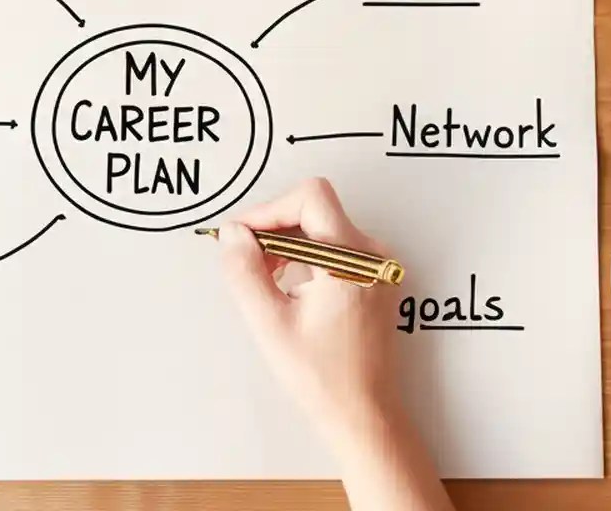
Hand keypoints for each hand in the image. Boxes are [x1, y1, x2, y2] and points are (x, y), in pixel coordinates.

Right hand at [217, 177, 396, 439]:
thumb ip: (245, 271)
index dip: (269, 209)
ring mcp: (378, 267)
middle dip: (275, 229)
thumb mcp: (270, 323)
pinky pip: (336, 249)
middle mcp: (373, 255)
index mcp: (351, 259)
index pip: (311, 196)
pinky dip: (307, 258)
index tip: (242, 236)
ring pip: (324, 229)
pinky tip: (289, 288)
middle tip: (247, 261)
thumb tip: (232, 234)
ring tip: (266, 280)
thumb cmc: (321, 376)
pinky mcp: (375, 280)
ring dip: (289, 245)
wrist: (363, 414)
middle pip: (316, 210)